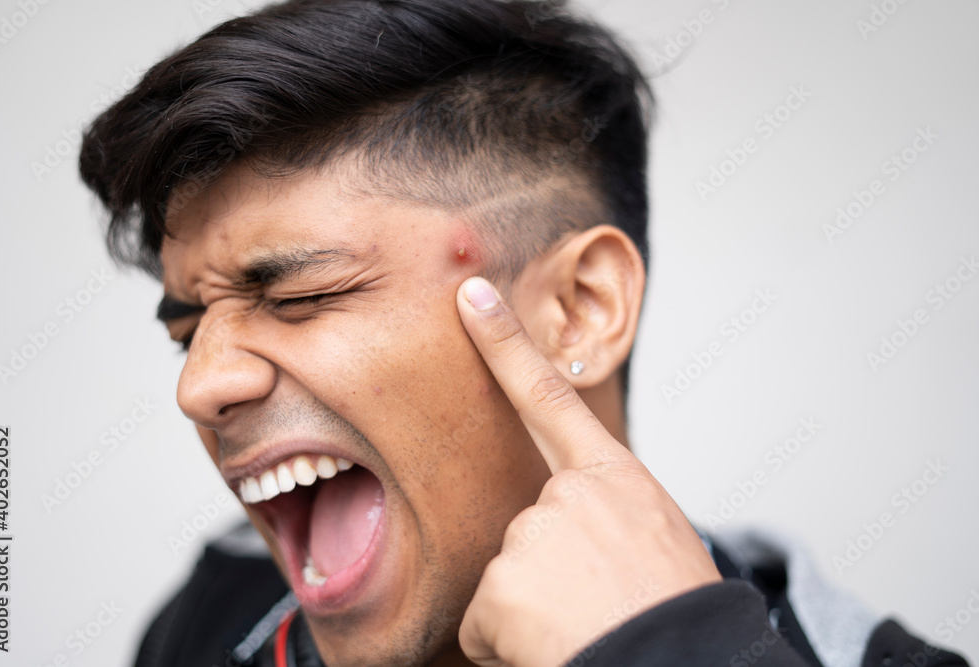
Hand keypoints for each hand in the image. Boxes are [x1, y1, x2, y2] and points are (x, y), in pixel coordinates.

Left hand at [456, 277, 721, 666]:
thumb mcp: (653, 538)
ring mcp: (530, 533)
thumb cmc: (674, 611)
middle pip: (524, 528)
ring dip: (533, 613)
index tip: (472, 295)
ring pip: (506, 579)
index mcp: (612, 478)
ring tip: (584, 628)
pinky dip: (510, 644)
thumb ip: (600, 515)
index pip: (549, 392)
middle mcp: (566, 495)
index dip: (505, 342)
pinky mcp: (500, 583)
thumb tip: (563, 539)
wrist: (684, 660)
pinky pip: (485, 623)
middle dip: (544, 573)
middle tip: (594, 605)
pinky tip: (553, 648)